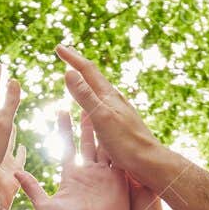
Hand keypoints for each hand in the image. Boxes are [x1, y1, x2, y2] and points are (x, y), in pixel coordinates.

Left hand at [15, 111, 130, 209]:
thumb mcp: (46, 207)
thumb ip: (32, 188)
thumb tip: (15, 173)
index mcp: (72, 176)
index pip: (67, 146)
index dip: (64, 128)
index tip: (61, 110)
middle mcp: (89, 173)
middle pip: (88, 141)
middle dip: (86, 121)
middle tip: (84, 99)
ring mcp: (106, 175)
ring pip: (105, 145)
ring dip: (104, 127)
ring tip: (102, 107)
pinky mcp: (119, 180)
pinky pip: (120, 157)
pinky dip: (120, 143)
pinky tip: (119, 126)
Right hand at [56, 44, 164, 182]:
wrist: (150, 162)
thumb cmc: (127, 143)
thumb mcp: (102, 118)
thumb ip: (85, 96)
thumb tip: (69, 72)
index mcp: (109, 96)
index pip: (87, 70)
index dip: (72, 58)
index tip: (58, 47)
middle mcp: (115, 100)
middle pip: (94, 76)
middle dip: (78, 63)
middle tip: (66, 52)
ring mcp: (119, 111)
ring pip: (99, 89)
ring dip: (86, 80)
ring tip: (78, 75)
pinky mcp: (121, 123)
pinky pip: (103, 103)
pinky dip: (93, 97)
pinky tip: (95, 105)